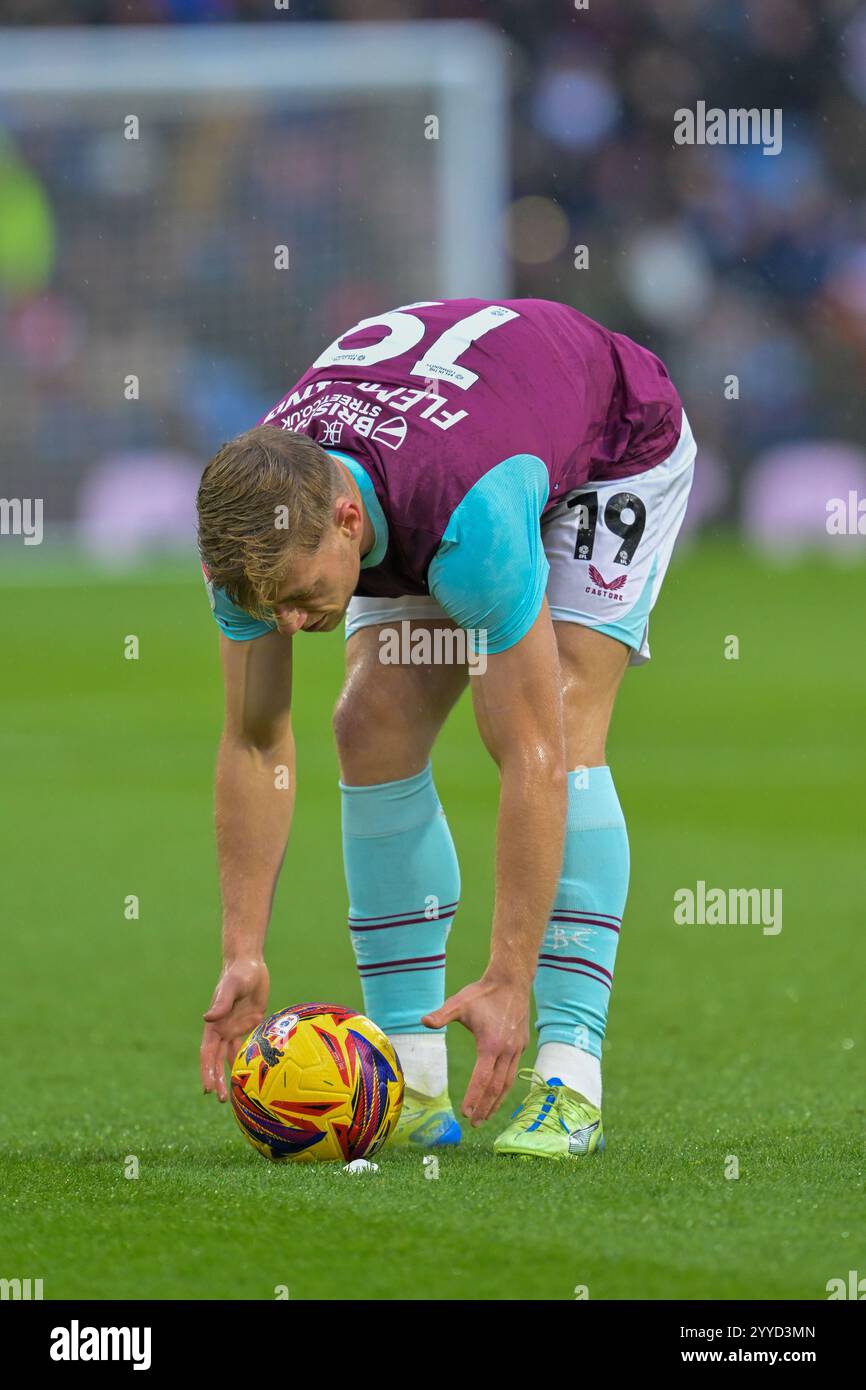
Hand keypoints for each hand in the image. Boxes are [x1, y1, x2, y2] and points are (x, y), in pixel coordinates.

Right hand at [200, 958, 269, 1101]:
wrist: (250, 963)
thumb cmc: (238, 974)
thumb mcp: (231, 987)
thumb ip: (221, 1003)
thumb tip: (207, 1017)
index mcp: (214, 1025)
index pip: (207, 1054)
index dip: (206, 1072)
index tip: (207, 1089)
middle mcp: (223, 1030)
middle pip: (218, 1061)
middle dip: (218, 1080)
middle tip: (222, 1101)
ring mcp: (236, 1029)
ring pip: (232, 1057)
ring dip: (232, 1075)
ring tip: (235, 1096)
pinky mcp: (250, 1025)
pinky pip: (248, 1047)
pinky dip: (248, 1060)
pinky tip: (254, 1075)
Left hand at [422, 973, 529, 1124]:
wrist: (512, 980)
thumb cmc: (483, 992)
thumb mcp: (459, 1003)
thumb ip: (442, 1015)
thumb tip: (423, 1021)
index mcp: (491, 1045)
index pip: (482, 1079)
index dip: (474, 1098)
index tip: (465, 1113)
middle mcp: (507, 1051)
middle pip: (496, 1087)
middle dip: (485, 1107)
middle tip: (474, 1123)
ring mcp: (517, 1049)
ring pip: (508, 1082)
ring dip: (497, 1101)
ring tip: (486, 1116)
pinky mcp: (522, 1045)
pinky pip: (514, 1071)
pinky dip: (505, 1086)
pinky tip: (498, 1093)